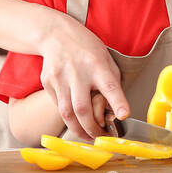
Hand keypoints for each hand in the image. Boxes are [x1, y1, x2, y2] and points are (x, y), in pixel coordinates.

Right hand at [36, 9, 128, 139]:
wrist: (55, 34)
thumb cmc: (86, 48)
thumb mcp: (105, 57)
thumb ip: (111, 80)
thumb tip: (116, 109)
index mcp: (97, 64)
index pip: (109, 85)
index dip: (117, 101)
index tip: (123, 116)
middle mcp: (77, 72)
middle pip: (82, 108)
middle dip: (92, 129)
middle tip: (100, 138)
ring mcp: (59, 77)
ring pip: (67, 112)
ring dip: (78, 130)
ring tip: (87, 137)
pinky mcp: (47, 82)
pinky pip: (58, 105)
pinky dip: (67, 115)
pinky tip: (74, 118)